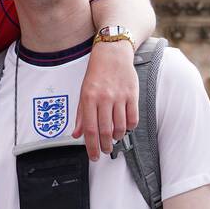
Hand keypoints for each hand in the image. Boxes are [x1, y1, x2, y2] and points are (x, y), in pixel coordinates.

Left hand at [72, 40, 138, 162]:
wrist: (113, 52)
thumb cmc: (97, 72)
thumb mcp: (83, 92)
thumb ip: (81, 115)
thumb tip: (76, 135)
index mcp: (89, 98)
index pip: (90, 130)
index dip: (92, 147)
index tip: (94, 156)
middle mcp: (104, 98)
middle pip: (106, 131)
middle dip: (105, 146)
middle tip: (105, 150)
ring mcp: (119, 96)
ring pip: (120, 127)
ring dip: (117, 138)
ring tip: (114, 138)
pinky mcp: (132, 94)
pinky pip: (133, 118)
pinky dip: (130, 127)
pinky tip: (125, 127)